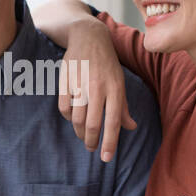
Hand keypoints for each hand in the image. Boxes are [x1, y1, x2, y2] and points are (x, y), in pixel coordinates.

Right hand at [57, 18, 136, 162]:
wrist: (89, 37)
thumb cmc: (107, 64)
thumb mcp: (120, 82)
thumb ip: (123, 106)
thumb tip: (131, 127)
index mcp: (115, 89)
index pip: (113, 122)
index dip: (110, 142)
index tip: (106, 158)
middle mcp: (98, 87)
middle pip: (93, 124)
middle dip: (92, 142)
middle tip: (92, 148)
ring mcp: (80, 84)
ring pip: (77, 119)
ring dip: (80, 133)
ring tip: (84, 137)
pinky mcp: (65, 80)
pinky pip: (64, 107)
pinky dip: (68, 118)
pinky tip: (73, 119)